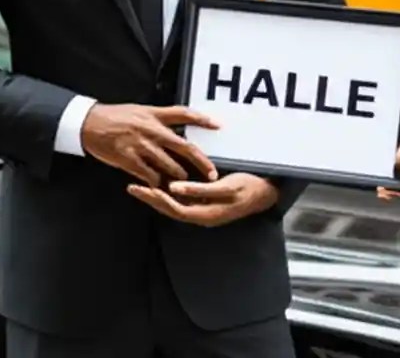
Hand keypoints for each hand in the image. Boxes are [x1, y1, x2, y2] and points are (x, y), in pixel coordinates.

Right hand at [80, 104, 219, 187]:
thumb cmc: (112, 116)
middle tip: (211, 174)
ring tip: (183, 184)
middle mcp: (151, 130)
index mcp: (153, 115)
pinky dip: (156, 183)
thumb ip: (156, 118)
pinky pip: (150, 176)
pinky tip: (159, 186)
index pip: (183, 114)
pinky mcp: (129, 159)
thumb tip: (175, 127)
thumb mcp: (137, 110)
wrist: (88, 123)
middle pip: (184, 147)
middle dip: (201, 162)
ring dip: (178, 177)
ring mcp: (141, 145)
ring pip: (170, 166)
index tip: (218, 126)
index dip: (202, 119)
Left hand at [128, 173, 277, 227]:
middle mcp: (201, 215)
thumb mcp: (226, 187)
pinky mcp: (203, 202)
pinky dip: (167, 192)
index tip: (143, 188)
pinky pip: (181, 200)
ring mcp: (202, 210)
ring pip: (174, 204)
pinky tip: (158, 183)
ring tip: (139, 185)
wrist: (267, 191)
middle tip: (132, 187)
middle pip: (170, 209)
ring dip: (156, 196)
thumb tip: (174, 188)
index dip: (158, 200)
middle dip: (151, 199)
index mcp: (206, 215)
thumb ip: (200, 189)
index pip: (175, 210)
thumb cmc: (248, 187)